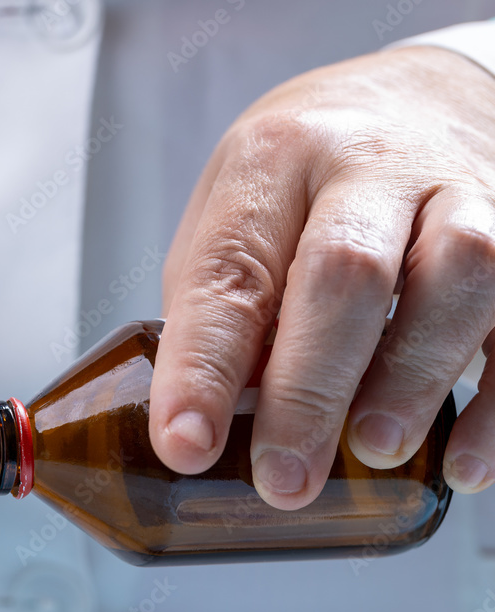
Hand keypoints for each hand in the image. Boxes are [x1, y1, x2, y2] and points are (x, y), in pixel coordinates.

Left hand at [149, 46, 494, 509]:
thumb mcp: (240, 207)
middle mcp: (369, 162)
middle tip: (283, 479)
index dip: (203, 366)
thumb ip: (228, 300)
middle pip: (344, 271)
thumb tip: (224, 413)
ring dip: (412, 378)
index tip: (186, 444)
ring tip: (374, 451)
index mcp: (275, 158)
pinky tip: (464, 458)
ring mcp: (462, 186)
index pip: (229, 270)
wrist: (419, 92)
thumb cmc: (311, 167)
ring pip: (456, 274)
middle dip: (309, 389)